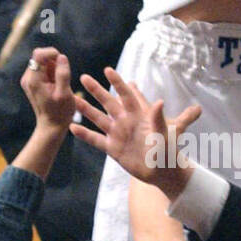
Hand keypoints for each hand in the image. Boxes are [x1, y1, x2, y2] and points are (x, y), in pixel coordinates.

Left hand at [21, 49, 76, 132]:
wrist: (51, 127)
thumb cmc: (60, 112)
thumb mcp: (65, 93)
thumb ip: (62, 74)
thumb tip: (61, 57)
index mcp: (34, 80)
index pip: (39, 54)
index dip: (52, 53)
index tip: (62, 62)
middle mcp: (28, 78)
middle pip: (41, 57)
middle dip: (54, 62)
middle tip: (61, 78)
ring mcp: (28, 80)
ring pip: (43, 63)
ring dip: (53, 69)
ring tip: (58, 85)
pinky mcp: (32, 83)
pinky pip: (42, 70)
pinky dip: (51, 74)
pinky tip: (55, 86)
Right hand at [70, 67, 201, 201]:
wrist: (163, 170)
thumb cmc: (169, 150)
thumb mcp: (166, 133)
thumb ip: (159, 119)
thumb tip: (159, 102)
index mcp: (139, 114)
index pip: (126, 95)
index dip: (118, 83)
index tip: (108, 70)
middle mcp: (126, 121)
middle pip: (108, 102)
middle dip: (96, 90)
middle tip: (84, 77)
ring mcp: (117, 134)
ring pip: (98, 118)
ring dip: (86, 109)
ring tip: (72, 99)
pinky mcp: (112, 148)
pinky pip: (96, 140)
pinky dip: (84, 135)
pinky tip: (71, 128)